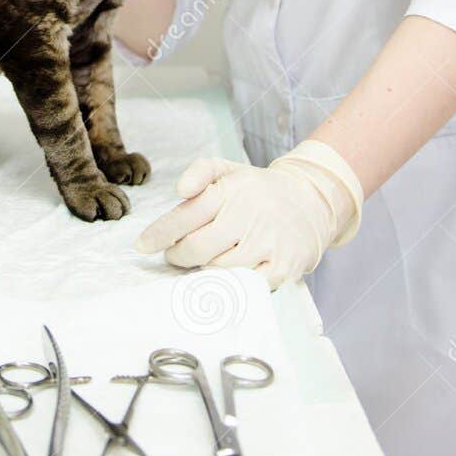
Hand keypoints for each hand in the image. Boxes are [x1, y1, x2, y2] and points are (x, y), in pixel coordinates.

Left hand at [133, 142, 362, 289]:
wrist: (312, 201)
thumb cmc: (260, 190)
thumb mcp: (230, 169)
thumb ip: (199, 171)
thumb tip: (179, 190)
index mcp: (231, 190)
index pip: (185, 216)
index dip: (159, 234)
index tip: (142, 246)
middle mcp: (249, 215)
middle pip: (197, 249)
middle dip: (178, 256)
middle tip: (175, 255)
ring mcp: (267, 243)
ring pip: (218, 270)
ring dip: (203, 271)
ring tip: (202, 263)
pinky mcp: (283, 267)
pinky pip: (245, 286)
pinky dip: (230, 286)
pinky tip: (224, 279)